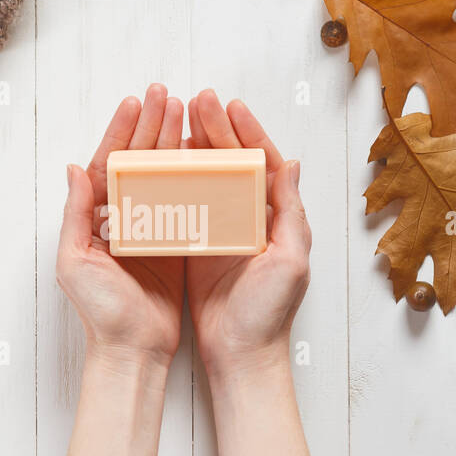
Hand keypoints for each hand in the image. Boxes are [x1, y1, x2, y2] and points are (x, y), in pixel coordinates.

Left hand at [58, 85, 185, 364]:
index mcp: (94, 221)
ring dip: (171, 144)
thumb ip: (75, 215)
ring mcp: (149, 231)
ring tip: (185, 113)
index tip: (136, 103)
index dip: (122, 132)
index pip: (108, 164)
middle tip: (166, 95)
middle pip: (137, 163)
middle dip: (151, 127)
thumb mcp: (75, 264)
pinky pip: (184, 203)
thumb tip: (74, 168)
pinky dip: (191, 177)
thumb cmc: (102, 315)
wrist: (133, 352)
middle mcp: (121, 221)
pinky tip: (202, 154)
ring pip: (161, 176)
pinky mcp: (173, 246)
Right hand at [185, 90, 309, 375]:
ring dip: (196, 148)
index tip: (229, 105)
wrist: (241, 356)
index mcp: (277, 219)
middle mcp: (253, 220)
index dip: (247, 132)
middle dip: (217, 129)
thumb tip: (292, 163)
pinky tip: (163, 162)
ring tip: (178, 120)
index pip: (264, 163)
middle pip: (234, 163)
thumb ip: (290, 213)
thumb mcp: (290, 261)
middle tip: (197, 100)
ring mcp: (225, 232)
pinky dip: (177, 181)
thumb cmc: (269, 314)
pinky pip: (187, 204)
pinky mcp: (199, 247)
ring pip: (210, 178)